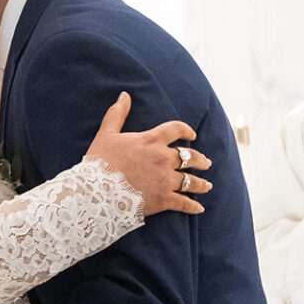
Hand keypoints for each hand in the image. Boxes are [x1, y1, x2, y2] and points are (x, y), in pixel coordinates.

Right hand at [84, 92, 211, 215]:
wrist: (96, 192)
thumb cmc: (99, 162)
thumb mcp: (106, 134)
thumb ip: (117, 114)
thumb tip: (124, 95)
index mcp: (151, 140)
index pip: (176, 129)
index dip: (187, 130)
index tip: (192, 135)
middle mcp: (163, 159)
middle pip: (190, 157)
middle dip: (200, 160)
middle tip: (206, 162)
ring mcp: (165, 180)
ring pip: (191, 181)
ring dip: (201, 183)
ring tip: (207, 185)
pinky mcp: (163, 200)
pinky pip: (184, 203)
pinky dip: (192, 207)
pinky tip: (199, 209)